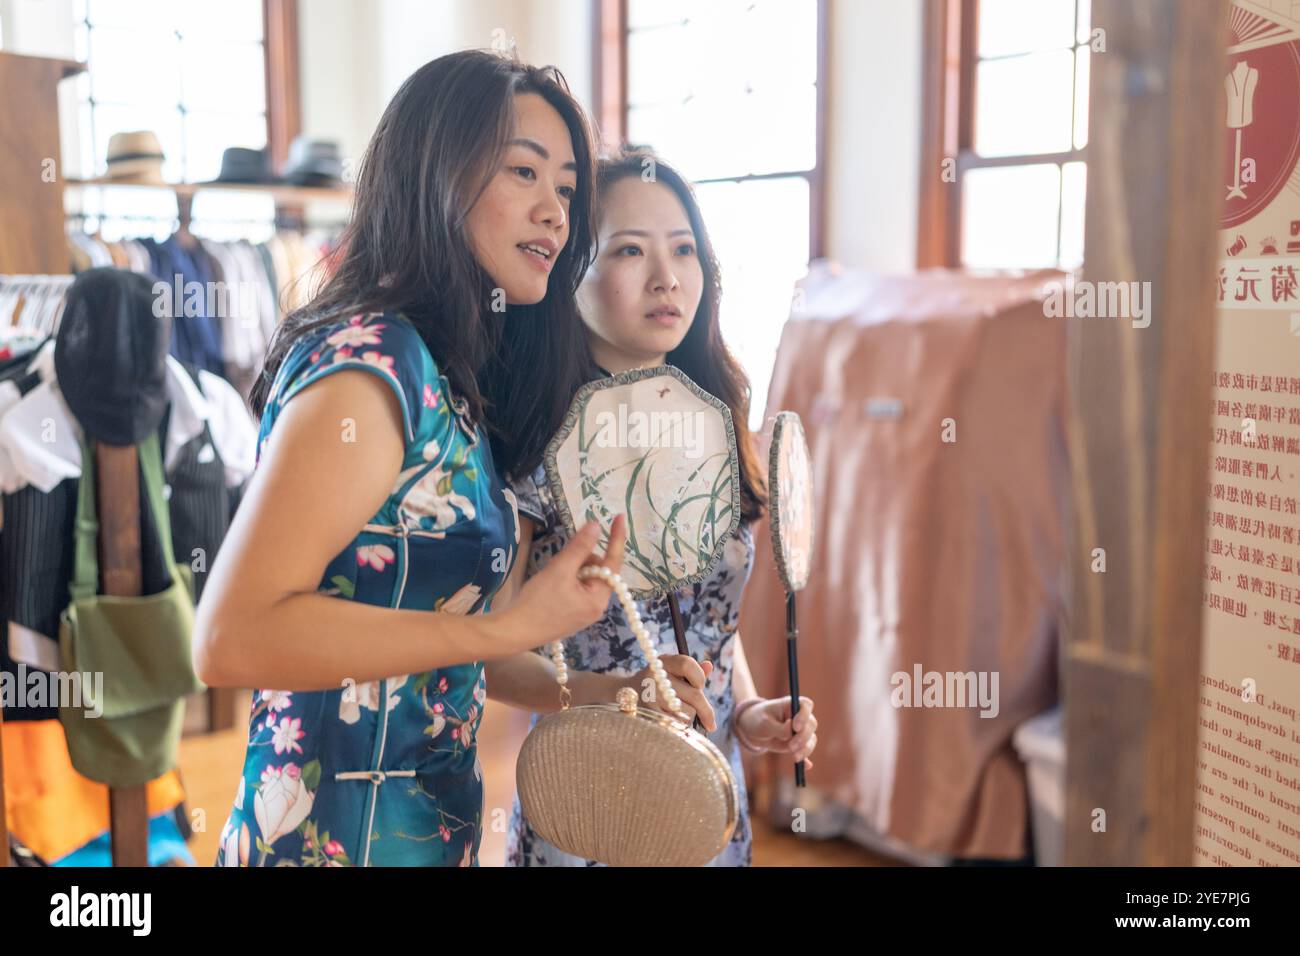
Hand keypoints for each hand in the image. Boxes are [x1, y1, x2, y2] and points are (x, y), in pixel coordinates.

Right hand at [490, 515, 626, 653]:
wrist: (513, 631)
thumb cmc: (537, 602)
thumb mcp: (560, 570)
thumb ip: (580, 547)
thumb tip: (596, 526)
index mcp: (599, 598)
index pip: (614, 562)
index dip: (616, 538)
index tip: (620, 516)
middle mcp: (596, 606)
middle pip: (599, 569)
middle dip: (582, 558)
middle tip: (561, 560)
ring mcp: (584, 611)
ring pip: (586, 577)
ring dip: (572, 567)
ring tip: (552, 574)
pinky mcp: (572, 613)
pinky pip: (577, 586)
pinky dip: (567, 578)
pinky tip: (550, 583)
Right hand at [631, 655, 716, 730]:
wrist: (618, 699)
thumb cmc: (653, 687)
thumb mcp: (669, 673)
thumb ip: (690, 671)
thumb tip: (709, 665)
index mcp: (663, 662)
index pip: (687, 664)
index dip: (699, 677)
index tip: (701, 687)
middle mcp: (655, 677)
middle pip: (694, 695)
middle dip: (706, 711)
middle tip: (712, 723)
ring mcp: (650, 696)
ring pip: (687, 714)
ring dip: (688, 720)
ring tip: (677, 718)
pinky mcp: (647, 714)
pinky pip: (676, 726)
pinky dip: (678, 729)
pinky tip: (673, 728)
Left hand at [737, 696, 816, 766]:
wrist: (752, 730)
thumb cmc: (758, 720)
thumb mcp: (765, 723)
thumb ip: (779, 728)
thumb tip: (792, 731)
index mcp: (791, 705)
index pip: (806, 705)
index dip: (804, 715)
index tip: (795, 727)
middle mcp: (799, 717)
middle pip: (811, 724)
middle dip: (803, 737)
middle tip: (791, 746)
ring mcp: (800, 731)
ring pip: (811, 739)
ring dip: (806, 749)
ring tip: (794, 757)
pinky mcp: (798, 743)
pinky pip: (805, 750)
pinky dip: (806, 759)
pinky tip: (806, 766)